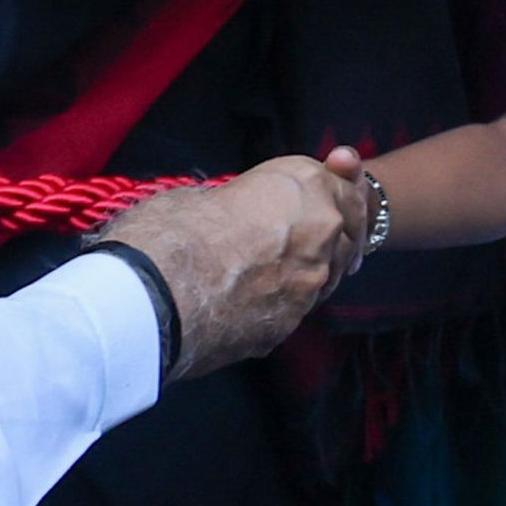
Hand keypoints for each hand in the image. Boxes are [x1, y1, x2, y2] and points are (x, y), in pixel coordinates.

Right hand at [90, 152, 365, 375]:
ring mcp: (311, 283)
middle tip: (308, 229)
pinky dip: (289, 298)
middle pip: (346, 228)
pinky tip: (263, 296)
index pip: (338, 182)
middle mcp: (322, 231)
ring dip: (315, 264)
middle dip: (332, 228)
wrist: (159, 297)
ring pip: (331, 270)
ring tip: (287, 262)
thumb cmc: (173, 230)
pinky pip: (301, 305)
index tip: (315, 190)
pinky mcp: (292, 324)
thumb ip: (233, 202)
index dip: (330, 186)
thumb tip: (225, 215)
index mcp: (303, 184)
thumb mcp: (202, 193)